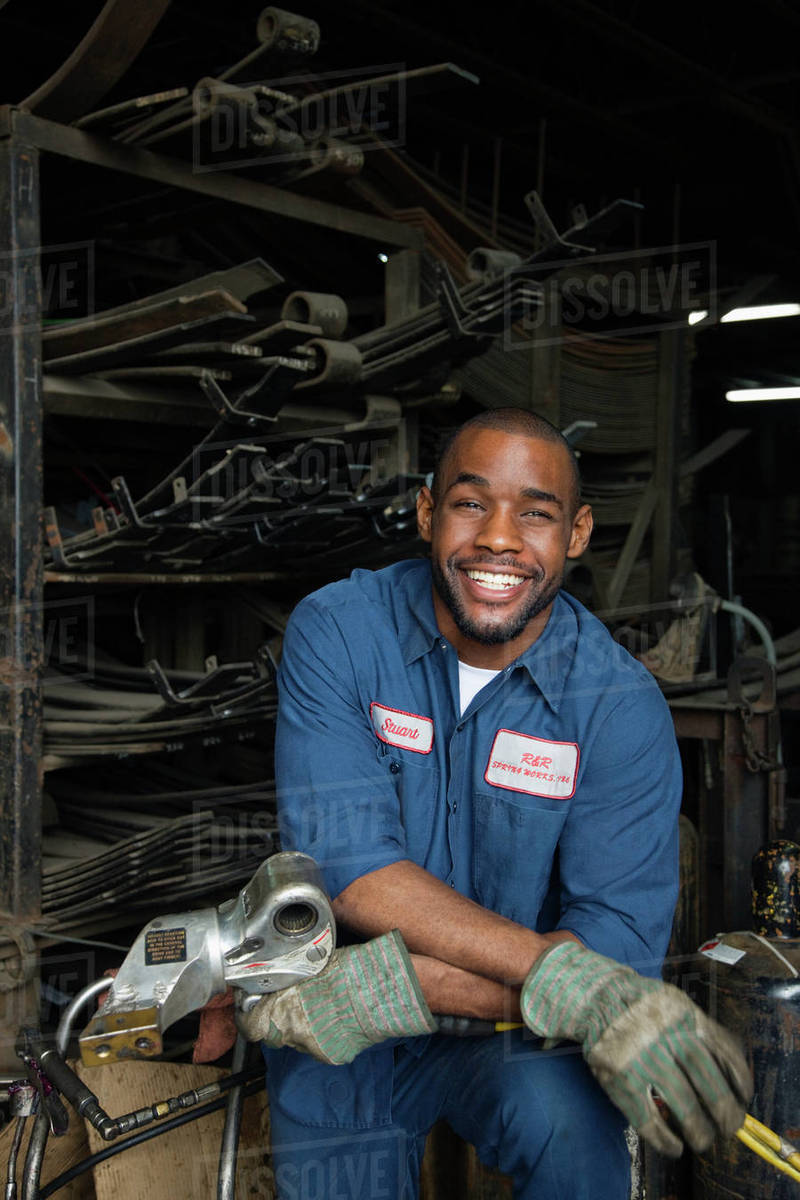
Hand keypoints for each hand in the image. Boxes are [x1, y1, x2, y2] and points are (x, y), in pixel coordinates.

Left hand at [235, 930, 436, 1064]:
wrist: (399, 989)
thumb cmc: (363, 969)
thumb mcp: (318, 965)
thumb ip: (290, 980)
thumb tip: (270, 982)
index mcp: (293, 1012)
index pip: (253, 1025)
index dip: (249, 1011)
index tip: (250, 1000)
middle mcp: (304, 1037)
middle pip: (273, 1031)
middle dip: (274, 1013)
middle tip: (284, 994)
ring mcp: (321, 1048)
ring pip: (294, 1037)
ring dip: (296, 1021)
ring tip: (313, 999)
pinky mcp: (337, 1054)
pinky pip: (316, 1042)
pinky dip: (317, 1029)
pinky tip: (330, 1011)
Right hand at [521, 941, 751, 1155]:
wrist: (595, 995)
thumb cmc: (642, 1005)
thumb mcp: (675, 1004)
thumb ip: (701, 1029)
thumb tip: (735, 1070)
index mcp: (687, 1017)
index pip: (726, 1054)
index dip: (740, 1083)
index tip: (744, 1100)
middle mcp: (668, 1036)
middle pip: (710, 1086)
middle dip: (726, 1114)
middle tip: (729, 1128)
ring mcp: (644, 1058)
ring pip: (683, 1106)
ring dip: (699, 1131)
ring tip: (703, 1141)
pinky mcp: (621, 1077)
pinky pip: (648, 1119)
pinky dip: (665, 1139)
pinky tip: (674, 1147)